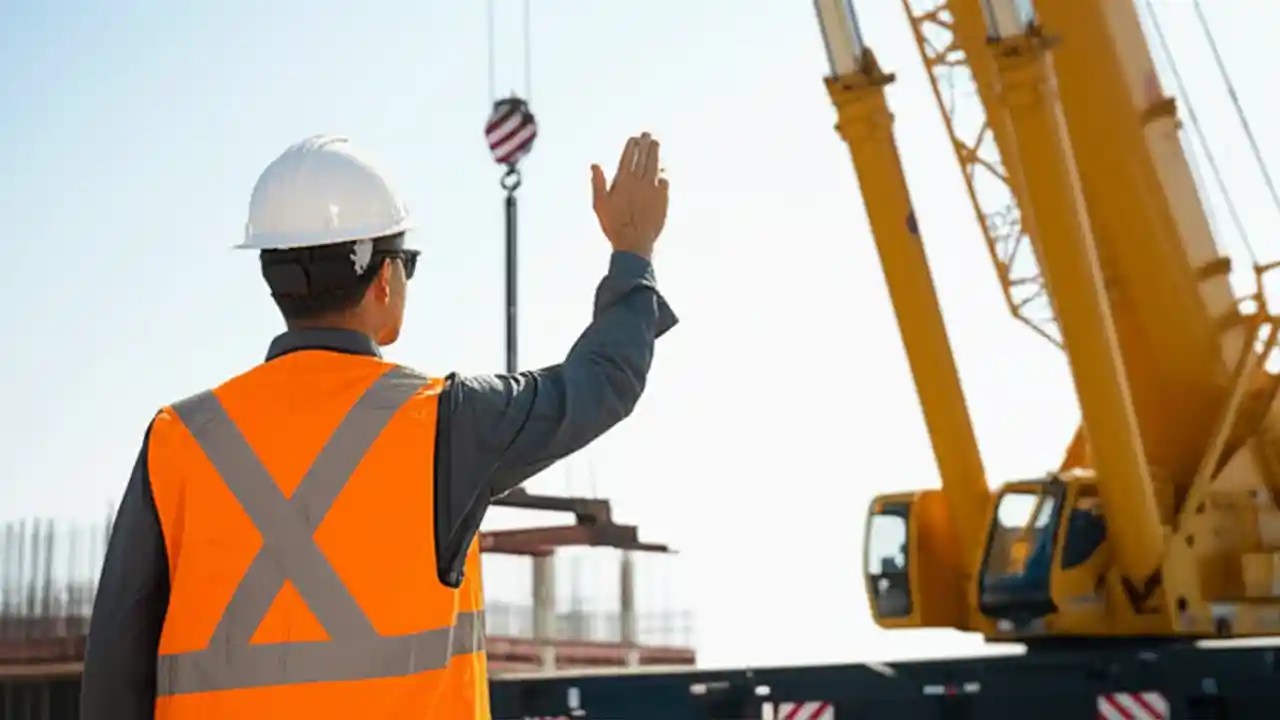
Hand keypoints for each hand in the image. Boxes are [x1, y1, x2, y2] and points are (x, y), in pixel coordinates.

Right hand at [591, 132, 668, 259]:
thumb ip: (598, 183)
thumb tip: (594, 165)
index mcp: (623, 181)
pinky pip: (664, 183)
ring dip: (655, 154)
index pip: (628, 158)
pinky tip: (661, 174)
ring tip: (655, 144)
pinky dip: (662, 176)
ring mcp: (653, 189)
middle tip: (647, 135)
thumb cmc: (614, 225)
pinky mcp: (663, 199)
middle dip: (645, 145)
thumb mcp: (599, 204)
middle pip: (644, 158)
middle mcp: (639, 181)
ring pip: (655, 166)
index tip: (634, 138)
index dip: (632, 147)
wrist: (634, 242)